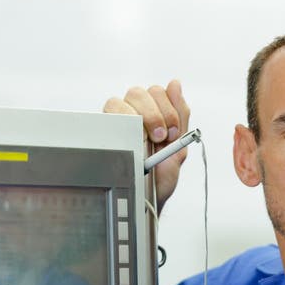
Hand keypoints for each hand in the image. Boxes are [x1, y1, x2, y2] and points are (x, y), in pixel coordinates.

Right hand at [104, 80, 190, 208]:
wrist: (147, 201)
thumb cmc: (160, 176)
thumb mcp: (178, 147)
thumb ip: (181, 115)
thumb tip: (175, 83)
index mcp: (153, 114)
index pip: (157, 91)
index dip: (168, 108)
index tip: (172, 133)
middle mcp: (134, 114)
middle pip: (139, 92)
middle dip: (155, 114)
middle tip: (162, 138)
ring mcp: (117, 121)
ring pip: (123, 98)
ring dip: (140, 117)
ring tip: (148, 139)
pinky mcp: (104, 130)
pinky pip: (108, 111)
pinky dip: (122, 119)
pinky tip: (132, 136)